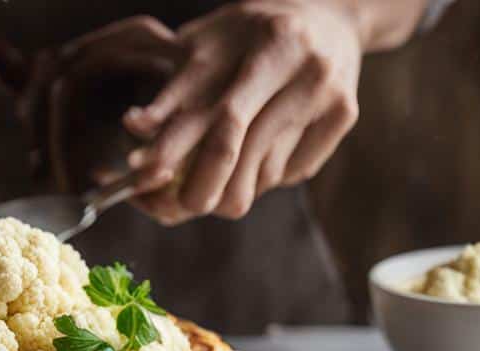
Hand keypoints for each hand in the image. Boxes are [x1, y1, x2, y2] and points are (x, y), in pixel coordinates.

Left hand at [121, 0, 362, 222]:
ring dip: (226, 186)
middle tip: (170, 203)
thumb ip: (176, 87)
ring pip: (263, 176)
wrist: (330, 14)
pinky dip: (259, 176)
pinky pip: (287, 173)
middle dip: (198, 190)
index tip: (142, 176)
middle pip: (242, 157)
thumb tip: (135, 128)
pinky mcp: (344, 120)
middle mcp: (309, 74)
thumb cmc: (251, 29)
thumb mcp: (209, 42)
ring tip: (205, 173)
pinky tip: (250, 153)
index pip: (222, 119)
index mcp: (274, 45)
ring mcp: (331, 99)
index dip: (178, 153)